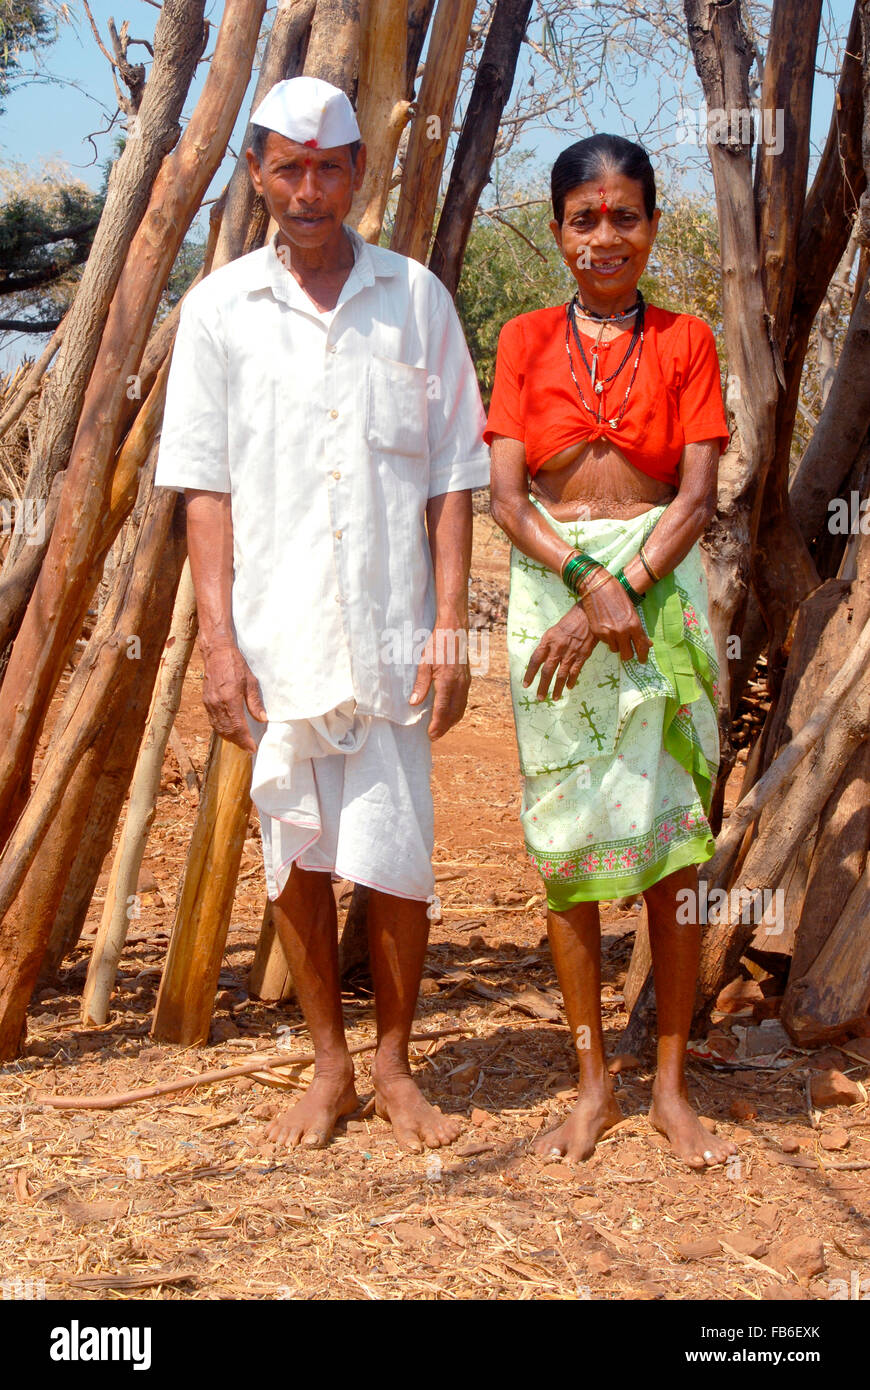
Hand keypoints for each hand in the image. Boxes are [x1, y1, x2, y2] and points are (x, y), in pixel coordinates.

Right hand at [202, 643, 266, 752]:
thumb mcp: (251, 682)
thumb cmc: (236, 665)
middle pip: (227, 731)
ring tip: (241, 742)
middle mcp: (218, 704)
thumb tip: (263, 719)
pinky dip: (221, 729)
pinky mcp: (206, 701)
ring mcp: (210, 703)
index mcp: (230, 699)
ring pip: (219, 728)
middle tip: (249, 748)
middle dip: (238, 742)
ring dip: (230, 738)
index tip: (253, 748)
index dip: (246, 740)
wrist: (217, 653)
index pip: (238, 727)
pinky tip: (229, 731)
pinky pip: (213, 721)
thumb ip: (255, 703)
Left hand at [410, 624, 470, 739]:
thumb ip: (420, 685)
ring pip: (461, 708)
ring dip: (451, 721)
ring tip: (441, 728)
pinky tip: (450, 712)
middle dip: (444, 727)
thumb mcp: (424, 663)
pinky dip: (457, 711)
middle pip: (454, 713)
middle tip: (434, 736)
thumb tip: (414, 703)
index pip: (442, 710)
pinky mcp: (467, 679)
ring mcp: (465, 683)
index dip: (437, 724)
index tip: (430, 735)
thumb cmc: (438, 644)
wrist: (455, 630)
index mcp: (448, 682)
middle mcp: (460, 685)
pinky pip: (464, 700)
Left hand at [524, 603, 596, 700]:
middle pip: (547, 671)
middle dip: (542, 686)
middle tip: (539, 698)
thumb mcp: (552, 632)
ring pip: (561, 675)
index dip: (529, 674)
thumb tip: (539, 661)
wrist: (586, 616)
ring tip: (554, 698)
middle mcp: (557, 648)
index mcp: (547, 641)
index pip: (535, 660)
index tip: (526, 684)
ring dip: (557, 688)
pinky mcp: (582, 655)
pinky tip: (568, 688)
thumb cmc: (567, 624)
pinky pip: (575, 671)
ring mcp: (570, 653)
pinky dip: (571, 681)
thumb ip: (546, 646)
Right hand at [580, 572, 650, 662]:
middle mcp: (622, 631)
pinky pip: (605, 642)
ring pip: (615, 649)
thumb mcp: (632, 611)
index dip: (643, 656)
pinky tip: (606, 627)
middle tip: (627, 649)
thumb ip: (638, 629)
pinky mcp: (598, 633)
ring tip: (615, 633)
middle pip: (627, 655)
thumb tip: (648, 643)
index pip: (641, 647)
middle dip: (628, 653)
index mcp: (634, 624)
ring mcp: (608, 633)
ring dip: (616, 644)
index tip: (642, 660)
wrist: (597, 586)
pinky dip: (607, 638)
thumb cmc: (617, 595)